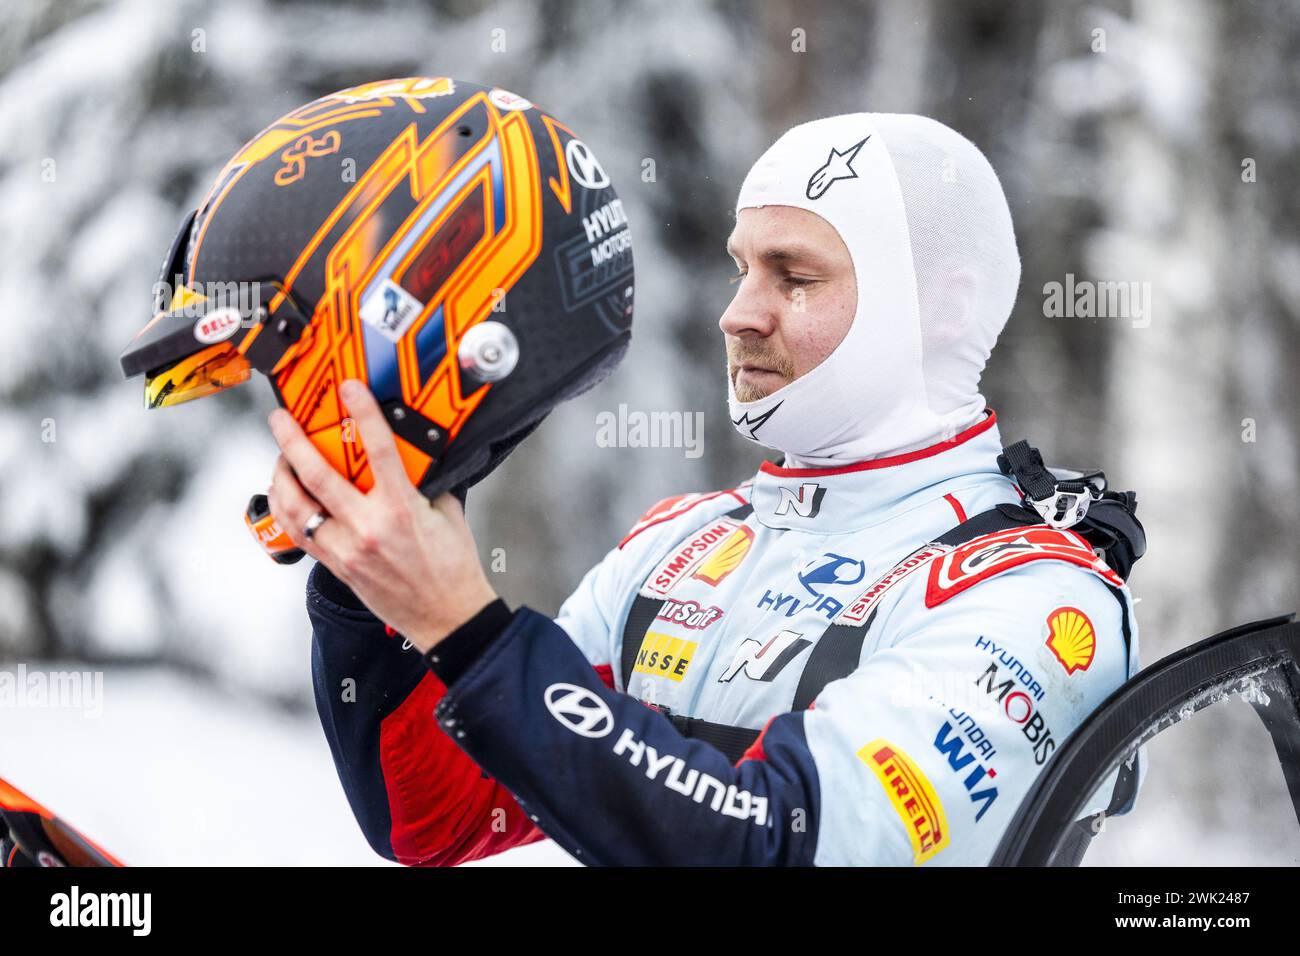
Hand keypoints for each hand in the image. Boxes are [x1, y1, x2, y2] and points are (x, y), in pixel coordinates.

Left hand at [266, 379, 497, 652]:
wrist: (447, 617)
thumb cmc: (452, 567)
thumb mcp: (447, 513)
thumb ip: (423, 481)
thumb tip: (408, 453)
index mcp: (402, 509)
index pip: (377, 449)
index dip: (361, 412)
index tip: (348, 388)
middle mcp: (368, 528)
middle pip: (317, 475)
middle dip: (292, 441)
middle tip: (281, 418)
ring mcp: (347, 550)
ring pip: (296, 506)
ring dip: (281, 477)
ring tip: (281, 458)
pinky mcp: (338, 567)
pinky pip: (301, 533)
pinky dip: (289, 509)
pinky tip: (289, 495)